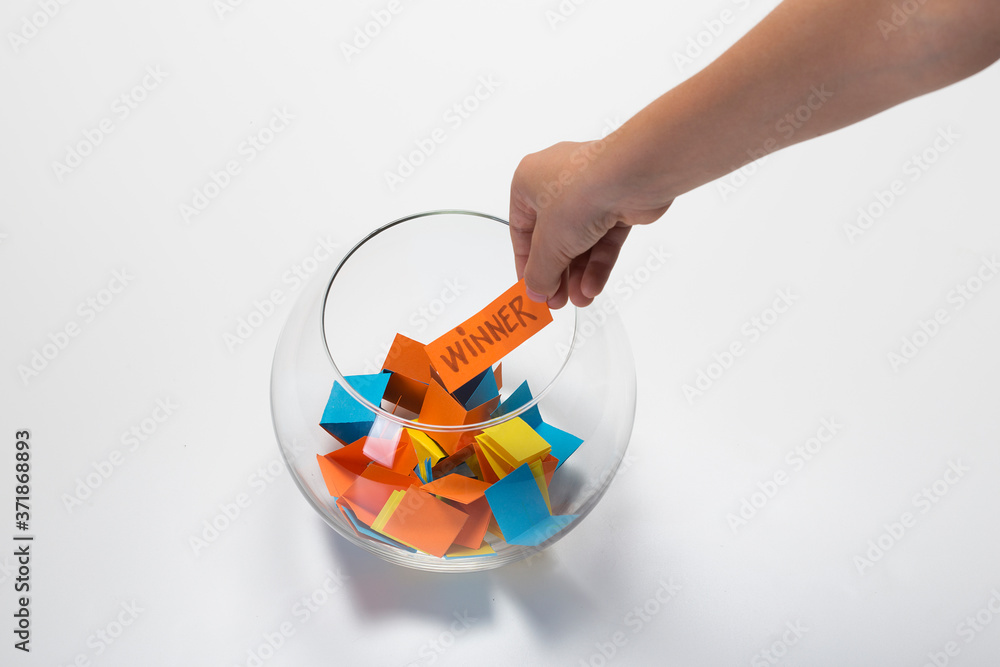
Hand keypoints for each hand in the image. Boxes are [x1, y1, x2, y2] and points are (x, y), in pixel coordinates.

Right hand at [509, 139, 671, 307]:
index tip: (531, 287)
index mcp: (529, 182)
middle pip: (553, 239)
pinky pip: (603, 239)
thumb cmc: (579, 193)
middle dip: (556, 273)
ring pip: (580, 241)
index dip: (527, 263)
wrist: (631, 176)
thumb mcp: (548, 244)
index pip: (522, 230)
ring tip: (579, 300)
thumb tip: (535, 292)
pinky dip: (598, 263)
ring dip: (579, 274)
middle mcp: (558, 183)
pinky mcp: (617, 203)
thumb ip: (539, 272)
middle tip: (557, 301)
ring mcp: (590, 192)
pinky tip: (593, 286)